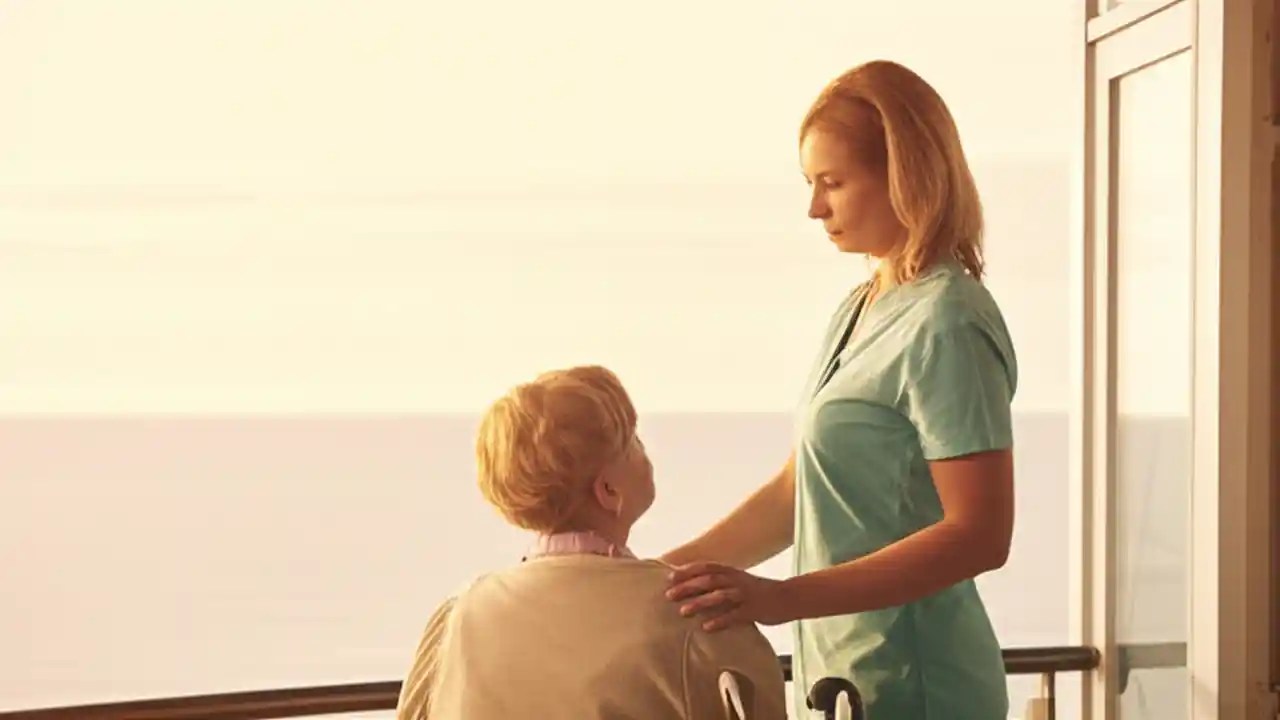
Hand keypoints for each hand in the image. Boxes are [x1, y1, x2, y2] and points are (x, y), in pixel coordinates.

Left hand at [665, 562, 791, 631]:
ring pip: (719, 597)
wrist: (788, 597)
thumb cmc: (758, 590)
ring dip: (699, 603)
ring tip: (683, 611)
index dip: (687, 571)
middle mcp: (736, 581)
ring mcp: (745, 595)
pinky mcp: (753, 611)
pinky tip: (706, 627)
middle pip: (708, 581)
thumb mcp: (739, 580)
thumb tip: (695, 585)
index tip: (670, 578)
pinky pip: (734, 616)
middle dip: (687, 587)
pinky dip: (719, 621)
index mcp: (732, 572)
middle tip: (669, 595)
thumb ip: (721, 581)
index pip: (706, 567)